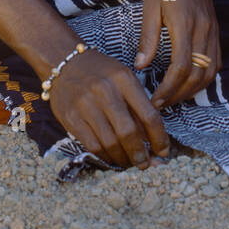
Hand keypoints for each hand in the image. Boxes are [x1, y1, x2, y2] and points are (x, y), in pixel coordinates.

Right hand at [46, 48, 170, 168]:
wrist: (64, 64)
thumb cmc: (101, 74)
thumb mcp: (124, 79)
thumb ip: (137, 106)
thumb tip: (152, 140)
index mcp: (124, 79)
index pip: (148, 115)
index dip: (159, 138)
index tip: (164, 151)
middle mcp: (105, 91)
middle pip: (128, 132)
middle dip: (140, 153)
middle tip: (145, 163)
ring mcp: (86, 105)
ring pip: (110, 143)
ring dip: (123, 158)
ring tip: (130, 162)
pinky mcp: (71, 118)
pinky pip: (93, 145)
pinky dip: (106, 157)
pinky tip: (112, 158)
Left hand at [135, 0, 220, 109]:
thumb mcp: (149, 4)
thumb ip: (148, 37)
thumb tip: (140, 66)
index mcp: (185, 24)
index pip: (181, 68)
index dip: (168, 89)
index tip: (154, 101)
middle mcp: (204, 29)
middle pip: (199, 75)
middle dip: (180, 95)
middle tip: (161, 105)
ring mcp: (212, 28)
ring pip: (211, 71)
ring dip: (194, 89)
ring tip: (174, 97)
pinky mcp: (215, 26)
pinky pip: (216, 59)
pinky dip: (205, 76)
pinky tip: (190, 80)